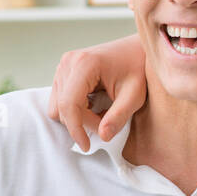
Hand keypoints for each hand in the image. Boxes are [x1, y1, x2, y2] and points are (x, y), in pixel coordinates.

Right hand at [47, 34, 147, 152]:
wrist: (137, 49)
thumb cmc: (138, 69)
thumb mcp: (134, 95)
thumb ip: (119, 116)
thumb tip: (103, 136)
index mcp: (84, 64)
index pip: (69, 105)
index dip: (76, 129)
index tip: (87, 146)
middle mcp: (69, 62)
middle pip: (62, 107)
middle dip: (82, 123)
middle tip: (107, 123)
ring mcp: (64, 64)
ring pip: (58, 105)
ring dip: (78, 116)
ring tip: (102, 112)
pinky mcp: (64, 70)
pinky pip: (60, 98)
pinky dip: (76, 108)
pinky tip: (94, 104)